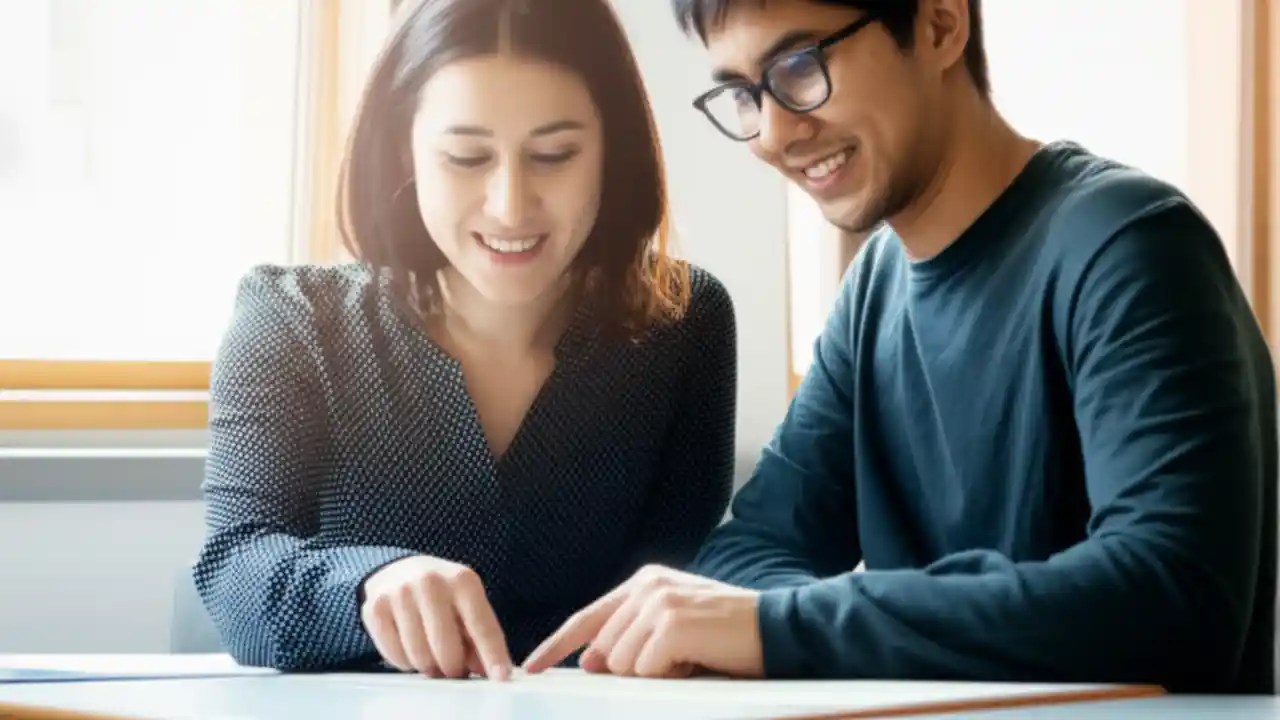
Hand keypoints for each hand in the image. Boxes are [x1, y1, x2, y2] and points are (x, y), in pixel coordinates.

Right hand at [360, 555, 510, 679]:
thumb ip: (479, 636)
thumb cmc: (441, 592)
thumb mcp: (467, 603)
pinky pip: (395, 656)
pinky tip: (410, 646)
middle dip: (454, 668)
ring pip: (420, 657)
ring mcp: (400, 594)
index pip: (482, 626)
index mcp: (462, 580)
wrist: (397, 569)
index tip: (500, 676)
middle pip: (447, 650)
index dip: (492, 655)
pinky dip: (405, 661)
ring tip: (431, 654)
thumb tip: (490, 671)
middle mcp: (430, 582)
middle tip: (454, 668)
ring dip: (429, 666)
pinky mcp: (375, 608)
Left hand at [522, 565, 763, 678]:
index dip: (557, 645)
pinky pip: (646, 670)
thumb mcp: (674, 629)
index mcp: (644, 582)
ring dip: (656, 673)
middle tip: (680, 660)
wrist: (777, 628)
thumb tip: (594, 664)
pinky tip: (697, 659)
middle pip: (604, 650)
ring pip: (622, 664)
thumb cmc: (728, 635)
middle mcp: (646, 587)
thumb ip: (632, 638)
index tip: (532, 666)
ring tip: (691, 657)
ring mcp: (657, 603)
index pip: (588, 617)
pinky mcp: (671, 624)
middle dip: (632, 669)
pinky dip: (670, 675)